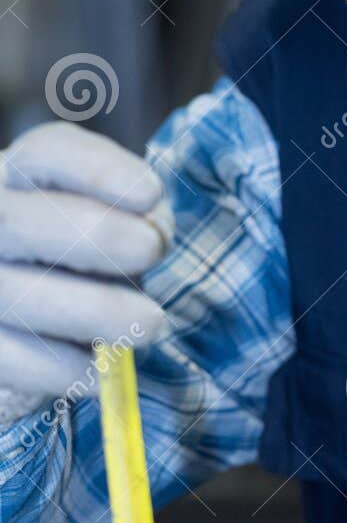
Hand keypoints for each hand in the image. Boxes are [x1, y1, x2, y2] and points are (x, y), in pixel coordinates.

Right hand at [0, 122, 171, 424]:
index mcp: (18, 180)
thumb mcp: (109, 229)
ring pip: (16, 292)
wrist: (22, 325)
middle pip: (19, 219)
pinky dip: (57, 366)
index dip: (98, 168)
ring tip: (151, 322)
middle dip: (97, 234)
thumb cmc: (79, 261)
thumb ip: (137, 220)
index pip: (46, 154)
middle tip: (151, 252)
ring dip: (94, 309)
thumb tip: (156, 232)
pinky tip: (95, 368)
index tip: (152, 192)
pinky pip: (9, 357)